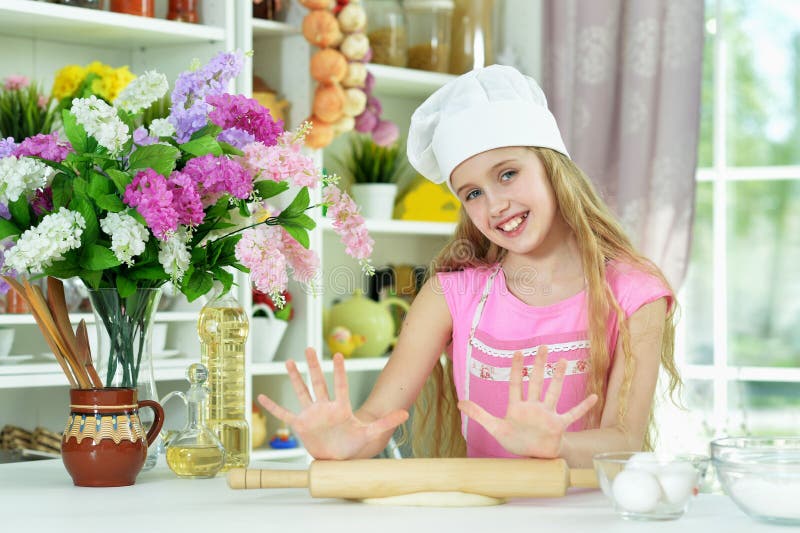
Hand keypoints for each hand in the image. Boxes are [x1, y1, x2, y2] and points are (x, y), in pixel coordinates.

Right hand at [257, 348, 408, 459]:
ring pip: (301, 392)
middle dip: (314, 366)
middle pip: (318, 383)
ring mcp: (311, 414)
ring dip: (295, 378)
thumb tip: (406, 414)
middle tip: (310, 348)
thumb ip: (385, 422)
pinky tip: (261, 397)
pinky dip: (273, 407)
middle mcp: (324, 406)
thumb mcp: (369, 433)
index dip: (340, 372)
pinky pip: (284, 414)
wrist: (338, 457)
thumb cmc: (353, 444)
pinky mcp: (300, 425)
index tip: (339, 355)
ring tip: (289, 361)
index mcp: (340, 407)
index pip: (340, 386)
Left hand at [457, 346, 597, 457]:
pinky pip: (573, 414)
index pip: (516, 384)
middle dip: (539, 365)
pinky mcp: (558, 425)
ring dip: (558, 378)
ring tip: (563, 361)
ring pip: (553, 393)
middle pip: (536, 382)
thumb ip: (479, 414)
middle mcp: (534, 406)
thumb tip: (459, 402)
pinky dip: (583, 407)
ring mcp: (547, 414)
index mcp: (517, 406)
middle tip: (543, 346)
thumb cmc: (516, 440)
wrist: (533, 457)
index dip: (517, 369)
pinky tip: (594, 397)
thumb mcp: (494, 428)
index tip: (518, 352)